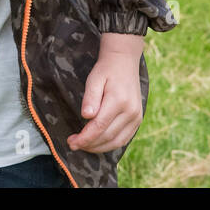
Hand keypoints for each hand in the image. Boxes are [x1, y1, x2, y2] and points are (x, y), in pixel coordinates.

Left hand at [67, 33, 144, 153]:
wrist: (124, 62)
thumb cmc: (105, 70)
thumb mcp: (94, 79)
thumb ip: (90, 98)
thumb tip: (86, 116)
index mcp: (119, 101)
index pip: (99, 126)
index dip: (85, 137)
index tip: (71, 142)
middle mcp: (131, 112)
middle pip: (108, 136)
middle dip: (89, 144)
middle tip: (73, 144)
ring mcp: (137, 117)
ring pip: (117, 141)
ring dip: (99, 147)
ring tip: (83, 146)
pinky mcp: (138, 120)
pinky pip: (124, 138)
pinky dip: (110, 144)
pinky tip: (97, 143)